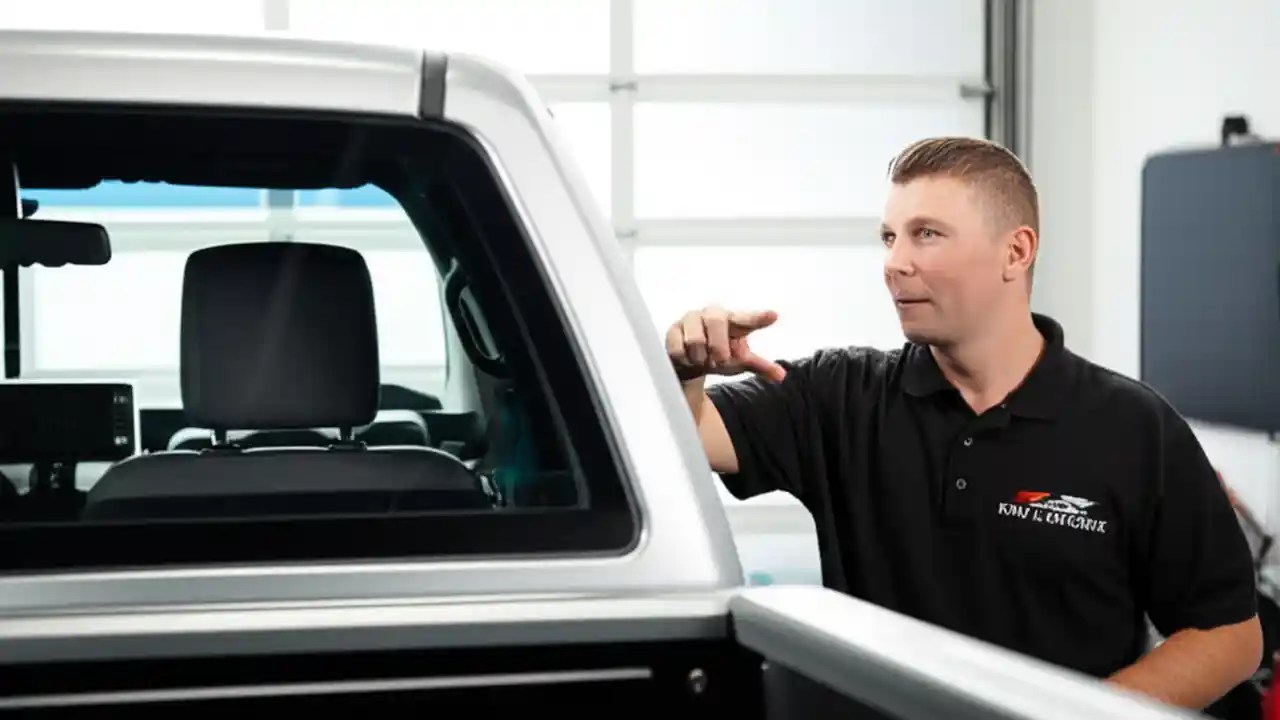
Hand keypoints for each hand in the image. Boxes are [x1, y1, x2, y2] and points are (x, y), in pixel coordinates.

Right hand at [666, 305, 785, 382]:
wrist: (691, 363)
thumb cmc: (718, 356)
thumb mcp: (740, 362)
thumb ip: (760, 367)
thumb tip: (782, 375)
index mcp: (733, 320)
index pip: (747, 318)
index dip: (759, 318)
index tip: (774, 316)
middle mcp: (712, 314)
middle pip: (717, 322)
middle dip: (718, 347)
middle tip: (718, 360)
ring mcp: (691, 319)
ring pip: (696, 339)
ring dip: (701, 356)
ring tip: (702, 358)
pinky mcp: (673, 330)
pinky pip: (678, 348)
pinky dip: (686, 359)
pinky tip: (689, 358)